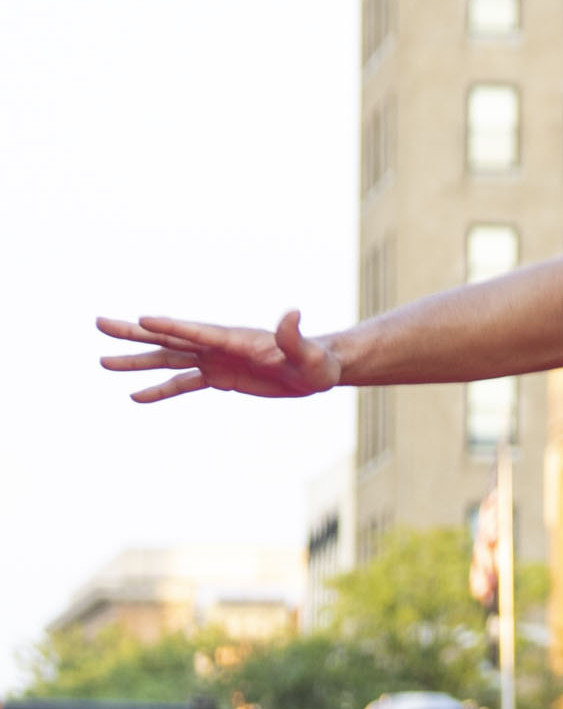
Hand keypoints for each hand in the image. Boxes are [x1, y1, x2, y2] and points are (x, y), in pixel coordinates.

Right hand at [96, 310, 339, 402]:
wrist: (317, 370)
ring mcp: (215, 360)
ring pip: (168, 360)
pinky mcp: (218, 377)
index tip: (142, 320)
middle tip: (99, 324)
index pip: (197, 332)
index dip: (171, 327)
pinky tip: (136, 396)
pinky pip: (183, 383)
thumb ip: (293, 336)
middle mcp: (218, 346)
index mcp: (235, 338)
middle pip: (170, 339)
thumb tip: (294, 313)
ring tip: (104, 362)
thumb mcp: (307, 353)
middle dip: (135, 333)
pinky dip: (160, 390)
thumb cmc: (316, 361)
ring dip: (137, 361)